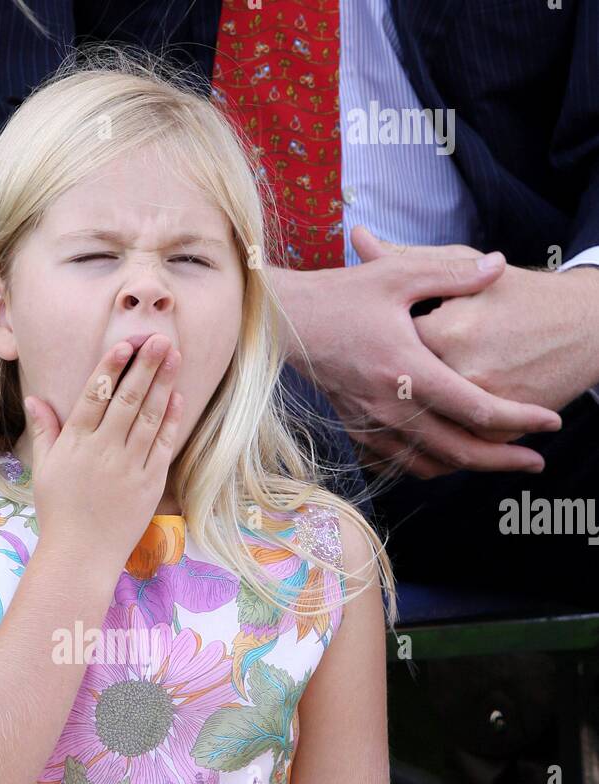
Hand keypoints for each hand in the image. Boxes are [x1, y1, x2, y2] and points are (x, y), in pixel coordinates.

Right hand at [27, 334, 183, 574]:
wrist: (81, 555)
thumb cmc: (59, 512)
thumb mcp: (45, 468)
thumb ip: (45, 431)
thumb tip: (34, 399)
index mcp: (76, 443)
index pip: (95, 395)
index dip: (112, 366)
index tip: (126, 344)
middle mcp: (104, 450)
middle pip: (128, 398)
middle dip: (145, 365)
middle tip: (160, 338)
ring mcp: (129, 466)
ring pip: (149, 416)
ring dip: (163, 383)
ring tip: (173, 356)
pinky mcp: (150, 483)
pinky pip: (162, 444)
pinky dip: (171, 419)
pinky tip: (177, 396)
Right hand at [275, 225, 562, 479]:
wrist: (285, 326)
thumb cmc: (339, 296)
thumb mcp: (397, 274)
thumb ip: (451, 273)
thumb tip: (498, 265)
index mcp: (408, 370)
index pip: (475, 407)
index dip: (518, 420)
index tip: (548, 425)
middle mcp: (391, 407)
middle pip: (458, 450)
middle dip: (502, 461)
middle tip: (535, 463)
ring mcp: (371, 425)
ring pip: (429, 464)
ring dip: (467, 468)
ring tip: (496, 462)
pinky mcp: (357, 431)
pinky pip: (398, 464)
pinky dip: (429, 466)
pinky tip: (447, 458)